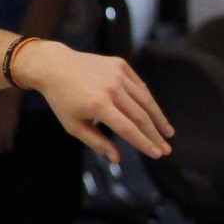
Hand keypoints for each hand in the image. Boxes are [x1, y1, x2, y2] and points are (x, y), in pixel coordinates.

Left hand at [13, 40, 173, 164]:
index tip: (156, 154)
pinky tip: (155, 114)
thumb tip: (117, 158)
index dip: (143, 142)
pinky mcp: (121, 65)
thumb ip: (96, 142)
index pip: (127, 128)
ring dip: (158, 118)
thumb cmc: (63, 100)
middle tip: (166, 149)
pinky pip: (140, 86)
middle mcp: (111, 88)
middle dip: (155, 135)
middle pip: (141, 116)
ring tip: (167, 133)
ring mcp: (118, 74)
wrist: (56, 67)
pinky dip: (148, 101)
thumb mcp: (73, 126)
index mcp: (98, 105)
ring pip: (145, 100)